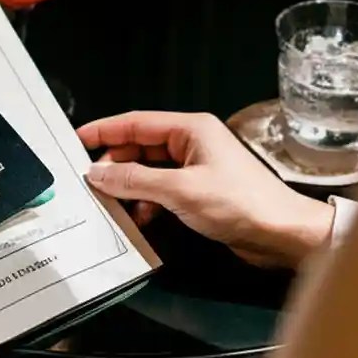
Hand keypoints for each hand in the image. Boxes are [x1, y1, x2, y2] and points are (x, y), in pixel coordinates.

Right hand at [77, 111, 334, 267]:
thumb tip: (96, 173)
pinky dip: (147, 202)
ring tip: (111, 205)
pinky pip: (162, 190)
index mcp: (190, 129)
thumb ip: (134, 180)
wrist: (282, 234)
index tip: (75, 140)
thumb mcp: (179, 191)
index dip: (104, 131)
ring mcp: (197, 167)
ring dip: (130, 187)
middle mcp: (192, 142)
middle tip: (90, 184)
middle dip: (115, 164)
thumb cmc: (236, 203)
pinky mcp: (200, 191)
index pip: (136, 122)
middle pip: (140, 146)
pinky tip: (139, 218)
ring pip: (149, 170)